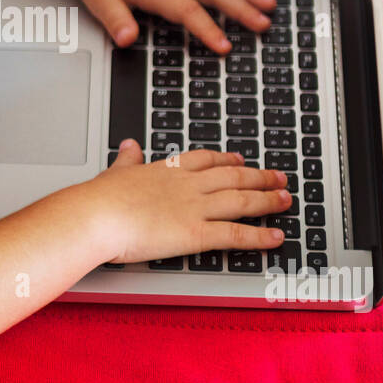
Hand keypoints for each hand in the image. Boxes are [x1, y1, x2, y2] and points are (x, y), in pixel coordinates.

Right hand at [87, 142, 289, 264]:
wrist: (97, 215)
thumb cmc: (100, 198)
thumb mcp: (115, 171)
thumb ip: (127, 159)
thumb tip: (129, 145)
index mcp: (168, 170)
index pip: (206, 160)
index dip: (228, 160)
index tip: (241, 161)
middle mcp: (188, 185)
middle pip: (233, 178)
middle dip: (259, 177)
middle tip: (279, 177)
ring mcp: (195, 208)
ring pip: (241, 201)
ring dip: (267, 200)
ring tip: (286, 200)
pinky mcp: (196, 233)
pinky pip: (235, 234)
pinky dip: (259, 236)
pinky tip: (276, 237)